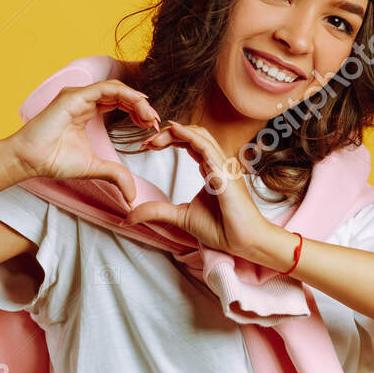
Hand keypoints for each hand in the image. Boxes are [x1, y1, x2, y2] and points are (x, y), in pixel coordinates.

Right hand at [6, 79, 160, 202]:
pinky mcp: (73, 96)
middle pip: (121, 96)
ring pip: (116, 90)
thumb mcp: (94, 167)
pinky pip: (105, 89)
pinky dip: (124, 94)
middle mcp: (84, 101)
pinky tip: (138, 104)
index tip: (151, 129)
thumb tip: (132, 196)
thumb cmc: (54, 161)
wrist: (30, 160)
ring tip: (149, 117)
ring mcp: (79, 96)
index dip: (138, 113)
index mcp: (88, 112)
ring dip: (136, 101)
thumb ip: (115, 175)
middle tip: (156, 122)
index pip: (119, 105)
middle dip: (141, 107)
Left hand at [123, 120, 291, 263]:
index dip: (168, 140)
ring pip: (199, 135)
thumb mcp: (181, 217)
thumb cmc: (222, 229)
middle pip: (192, 135)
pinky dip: (189, 136)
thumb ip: (157, 212)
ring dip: (174, 132)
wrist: (244, 242)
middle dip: (168, 133)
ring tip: (154, 137)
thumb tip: (128, 217)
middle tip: (146, 141)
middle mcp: (218, 163)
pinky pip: (207, 148)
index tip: (147, 146)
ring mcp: (223, 166)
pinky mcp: (225, 173)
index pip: (189, 144)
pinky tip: (173, 130)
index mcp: (211, 169)